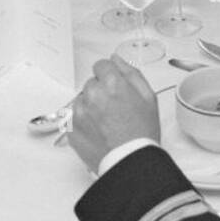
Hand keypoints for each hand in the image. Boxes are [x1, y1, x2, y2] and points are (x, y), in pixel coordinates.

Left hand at [67, 57, 160, 173]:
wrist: (131, 161)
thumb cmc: (142, 132)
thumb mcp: (148, 97)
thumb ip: (131, 72)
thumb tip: (116, 59)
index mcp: (113, 83)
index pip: (101, 65)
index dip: (110, 75)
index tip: (114, 86)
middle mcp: (93, 94)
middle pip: (91, 82)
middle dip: (101, 91)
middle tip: (114, 109)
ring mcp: (80, 111)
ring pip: (82, 98)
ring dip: (90, 105)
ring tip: (106, 122)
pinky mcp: (71, 127)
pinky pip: (74, 116)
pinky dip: (83, 121)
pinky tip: (98, 131)